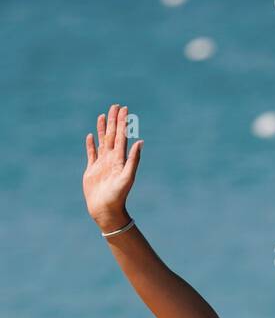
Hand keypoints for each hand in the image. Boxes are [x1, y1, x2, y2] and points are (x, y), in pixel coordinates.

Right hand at [83, 104, 142, 230]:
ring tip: (102, 116)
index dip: (123, 123)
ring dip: (102, 129)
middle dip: (113, 121)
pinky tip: (91, 136)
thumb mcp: (127, 177)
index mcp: (119, 159)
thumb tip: (140, 141)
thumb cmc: (118, 196)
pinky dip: (91, 145)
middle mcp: (111, 159)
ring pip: (102, 142)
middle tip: (115, 106)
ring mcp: (101, 164)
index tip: (124, 109)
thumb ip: (133, 159)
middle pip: (112, 135)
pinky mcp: (91, 170)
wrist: (106, 211)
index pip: (121, 136)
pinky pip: (91, 154)